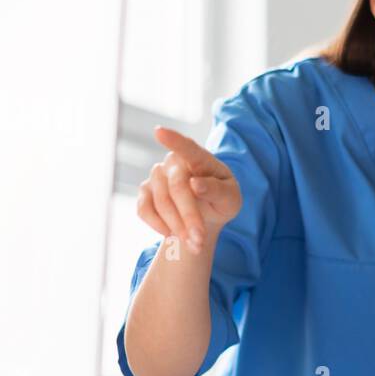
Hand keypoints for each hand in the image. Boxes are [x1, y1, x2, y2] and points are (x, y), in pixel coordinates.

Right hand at [137, 127, 242, 255]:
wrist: (205, 217)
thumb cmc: (222, 201)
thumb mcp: (230, 200)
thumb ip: (217, 190)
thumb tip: (195, 184)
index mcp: (200, 159)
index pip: (187, 147)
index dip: (173, 140)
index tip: (159, 132)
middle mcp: (175, 162)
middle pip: (177, 186)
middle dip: (189, 216)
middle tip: (199, 240)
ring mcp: (157, 176)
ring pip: (161, 202)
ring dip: (177, 226)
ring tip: (194, 243)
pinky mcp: (144, 192)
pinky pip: (144, 209)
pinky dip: (158, 225)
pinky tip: (172, 234)